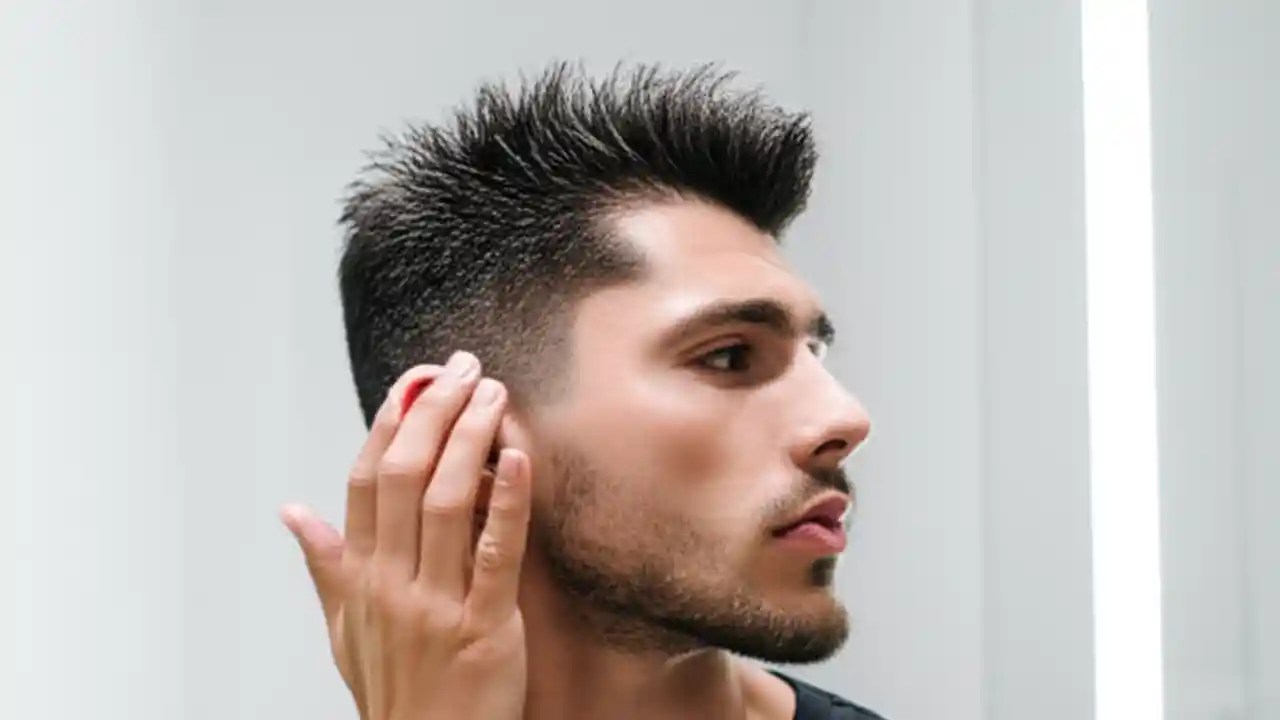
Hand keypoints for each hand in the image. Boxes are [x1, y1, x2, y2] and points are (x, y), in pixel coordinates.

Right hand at [281, 352, 531, 719]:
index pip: (364, 482)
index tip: (412, 383)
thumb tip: (293, 513)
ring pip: (446, 502)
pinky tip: (518, 457)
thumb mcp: (343, 629)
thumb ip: (325, 565)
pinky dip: (507, 501)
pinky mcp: (484, 627)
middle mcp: (391, 583)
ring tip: (490, 394)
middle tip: (460, 369)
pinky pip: (496, 553)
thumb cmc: (393, 691)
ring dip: (468, 439)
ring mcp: (435, 604)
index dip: (388, 425)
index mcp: (360, 577)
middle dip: (432, 413)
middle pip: (403, 477)